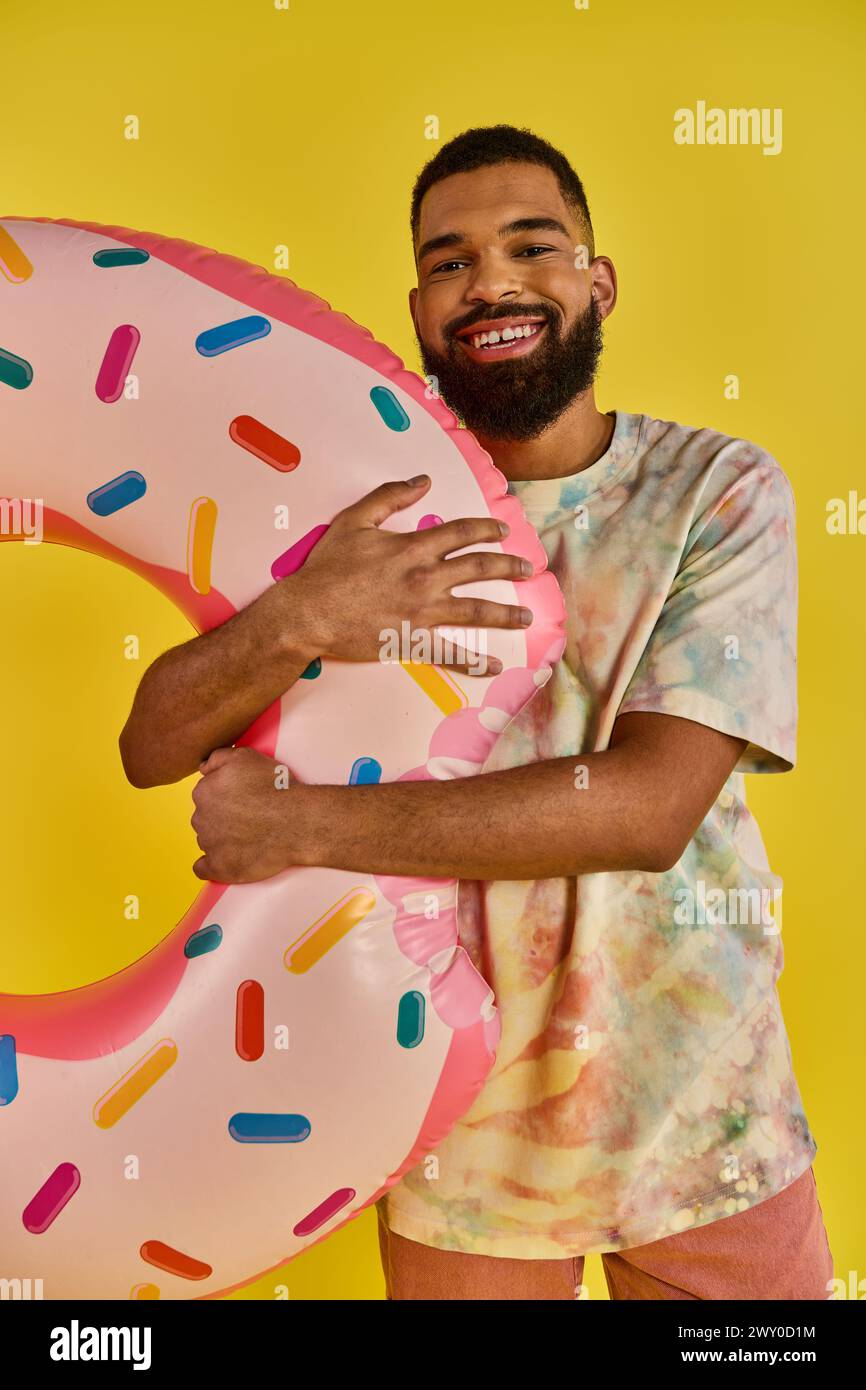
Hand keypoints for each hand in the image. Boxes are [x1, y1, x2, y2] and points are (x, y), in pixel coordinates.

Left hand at [191, 746, 304, 882]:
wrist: (297, 821)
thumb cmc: (276, 788)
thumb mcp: (246, 757)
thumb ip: (217, 757)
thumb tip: (202, 768)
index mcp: (204, 791)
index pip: (206, 794)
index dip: (226, 797)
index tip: (244, 800)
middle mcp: (200, 817)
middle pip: (206, 818)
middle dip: (223, 818)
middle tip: (250, 817)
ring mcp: (208, 844)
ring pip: (208, 840)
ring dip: (222, 839)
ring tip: (251, 836)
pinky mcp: (219, 867)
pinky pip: (204, 868)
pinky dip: (213, 865)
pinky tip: (229, 859)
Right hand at [282, 476, 533, 675]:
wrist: (308, 611)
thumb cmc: (328, 566)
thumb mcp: (355, 520)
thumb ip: (390, 496)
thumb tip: (423, 480)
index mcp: (414, 548)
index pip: (462, 532)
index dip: (487, 528)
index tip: (505, 529)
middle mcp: (426, 578)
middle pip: (479, 568)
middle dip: (508, 567)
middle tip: (529, 570)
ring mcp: (422, 611)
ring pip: (475, 610)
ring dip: (505, 614)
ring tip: (527, 618)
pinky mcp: (413, 640)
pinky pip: (451, 653)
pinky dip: (475, 661)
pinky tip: (496, 666)